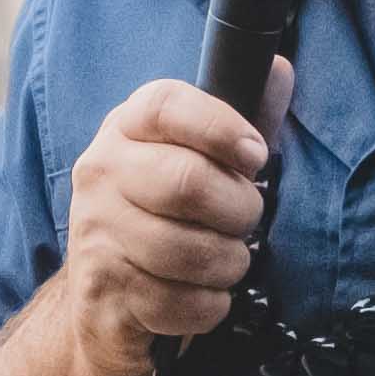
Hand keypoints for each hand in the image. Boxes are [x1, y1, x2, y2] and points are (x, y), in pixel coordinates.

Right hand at [65, 72, 279, 374]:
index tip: (255, 155)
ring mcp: (95, 234)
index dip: (221, 128)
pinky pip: (182, 303)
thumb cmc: (166, 217)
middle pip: (186, 182)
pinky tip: (201, 295)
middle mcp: (100, 173)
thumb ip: (240, 119)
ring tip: (226, 260)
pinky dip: (209, 306)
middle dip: (238, 210)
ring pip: (188, 251)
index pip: (166, 106)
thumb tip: (278, 69)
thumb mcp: (198, 160)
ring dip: (228, 263)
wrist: (102, 301)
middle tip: (244, 221)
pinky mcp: (104, 293)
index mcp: (125, 129)